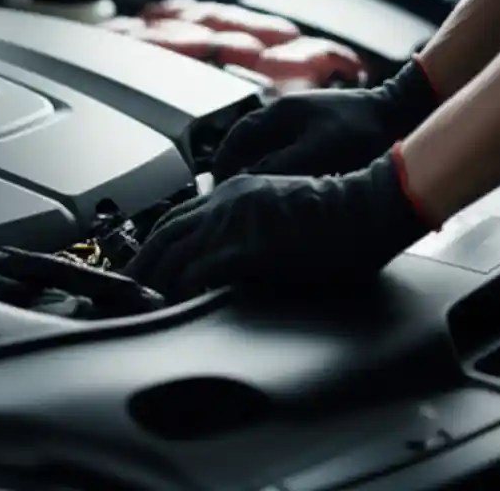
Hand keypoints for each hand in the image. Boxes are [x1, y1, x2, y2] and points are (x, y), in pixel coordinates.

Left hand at [124, 149, 428, 299]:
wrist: (372, 203)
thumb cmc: (346, 211)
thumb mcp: (288, 207)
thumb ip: (257, 225)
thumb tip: (240, 253)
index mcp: (238, 191)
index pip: (179, 216)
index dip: (156, 242)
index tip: (145, 263)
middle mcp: (227, 202)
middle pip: (164, 234)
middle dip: (142, 264)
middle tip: (127, 290)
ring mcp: (234, 222)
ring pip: (172, 253)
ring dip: (153, 281)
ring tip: (140, 305)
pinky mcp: (245, 247)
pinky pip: (197, 273)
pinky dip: (179, 292)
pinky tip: (171, 308)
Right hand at [212, 61, 438, 179]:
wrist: (406, 113)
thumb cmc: (365, 131)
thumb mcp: (319, 153)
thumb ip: (281, 167)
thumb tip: (250, 183)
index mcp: (280, 112)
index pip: (238, 139)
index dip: (224, 164)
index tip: (218, 187)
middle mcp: (287, 112)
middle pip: (250, 143)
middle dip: (239, 168)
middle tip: (232, 194)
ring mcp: (305, 119)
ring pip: (270, 148)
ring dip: (260, 169)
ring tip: (257, 194)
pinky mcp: (322, 130)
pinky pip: (290, 151)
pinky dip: (281, 168)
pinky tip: (288, 186)